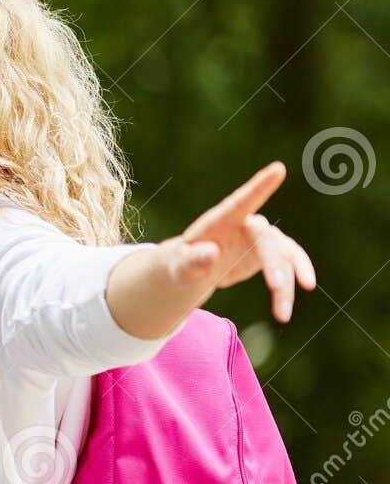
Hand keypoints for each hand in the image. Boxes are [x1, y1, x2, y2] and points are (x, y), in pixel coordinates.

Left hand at [157, 162, 315, 321]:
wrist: (193, 269)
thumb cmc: (181, 265)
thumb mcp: (179, 268)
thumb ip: (191, 261)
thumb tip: (210, 254)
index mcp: (220, 221)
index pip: (240, 201)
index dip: (258, 186)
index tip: (278, 168)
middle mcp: (246, 224)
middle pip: (267, 239)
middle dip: (274, 263)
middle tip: (276, 288)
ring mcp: (261, 237)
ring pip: (283, 254)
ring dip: (287, 281)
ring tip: (282, 315)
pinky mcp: (270, 251)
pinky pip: (291, 261)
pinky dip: (297, 274)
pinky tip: (304, 288)